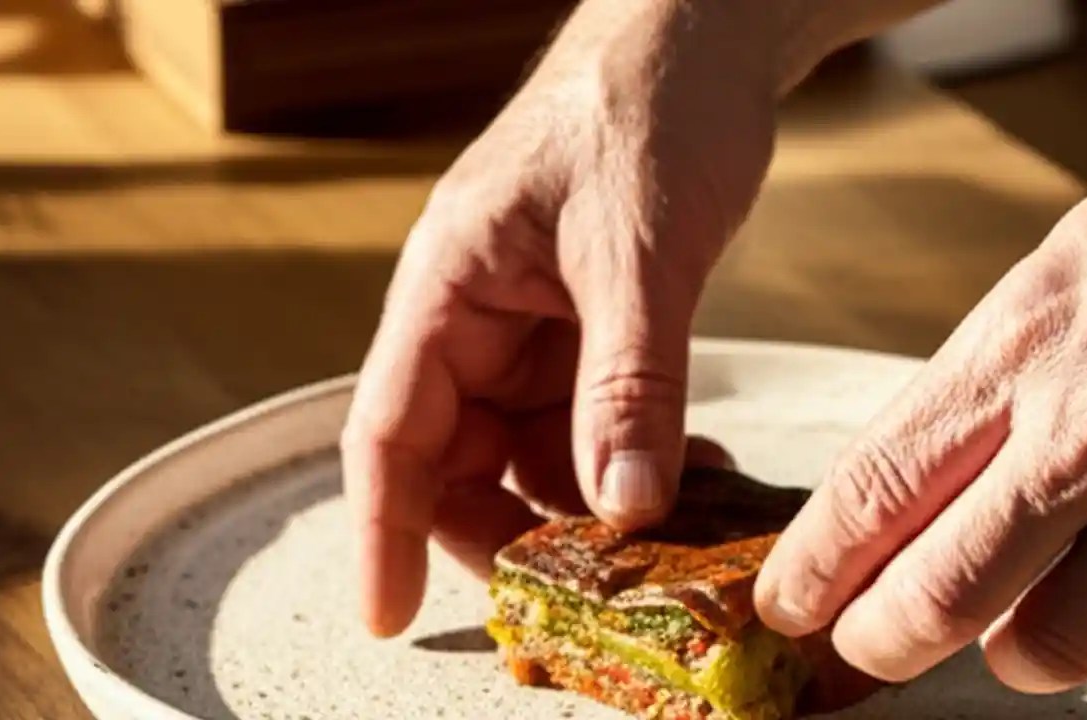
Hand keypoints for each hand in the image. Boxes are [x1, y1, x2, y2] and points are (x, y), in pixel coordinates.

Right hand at [340, 0, 777, 637]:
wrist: (703, 39)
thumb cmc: (647, 105)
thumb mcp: (639, 253)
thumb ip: (628, 381)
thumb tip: (621, 503)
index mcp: (451, 283)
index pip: (393, 426)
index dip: (383, 528)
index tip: (387, 615)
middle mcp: (479, 311)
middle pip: (458, 453)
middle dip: (508, 525)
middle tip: (574, 589)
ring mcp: (535, 320)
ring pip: (531, 444)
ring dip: (585, 497)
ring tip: (657, 532)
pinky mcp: (589, 322)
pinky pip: (590, 414)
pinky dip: (629, 455)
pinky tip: (685, 470)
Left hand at [755, 109, 1086, 718]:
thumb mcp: (1059, 276)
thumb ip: (986, 387)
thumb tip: (914, 490)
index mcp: (1020, 350)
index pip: (872, 490)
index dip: (811, 569)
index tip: (786, 602)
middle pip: (936, 593)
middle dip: (877, 640)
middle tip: (866, 643)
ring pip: (1052, 649)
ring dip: (1018, 655)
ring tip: (1025, 625)